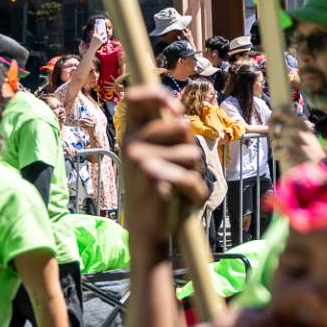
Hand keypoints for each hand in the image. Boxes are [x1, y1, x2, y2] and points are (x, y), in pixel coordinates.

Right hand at [116, 87, 206, 225]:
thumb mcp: (159, 158)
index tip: (177, 110)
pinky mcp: (153, 176)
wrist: (147, 230)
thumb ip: (168, 136)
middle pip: (181, 127)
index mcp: (131, 136)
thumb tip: (183, 121)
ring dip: (195, 172)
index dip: (159, 96)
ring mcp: (140, 160)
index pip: (136, 98)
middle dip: (191, 150)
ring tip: (180, 187)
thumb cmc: (159, 191)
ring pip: (192, 153)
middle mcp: (131, 144)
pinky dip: (195, 192)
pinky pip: (191, 178)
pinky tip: (184, 201)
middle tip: (181, 170)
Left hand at [268, 103, 320, 172]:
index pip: (281, 111)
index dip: (274, 116)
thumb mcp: (306, 136)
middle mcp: (297, 129)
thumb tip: (273, 122)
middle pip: (274, 126)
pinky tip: (288, 159)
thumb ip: (292, 127)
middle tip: (281, 141)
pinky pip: (275, 151)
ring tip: (288, 152)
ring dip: (278, 148)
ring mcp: (292, 140)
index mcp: (302, 123)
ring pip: (274, 141)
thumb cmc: (310, 153)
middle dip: (274, 135)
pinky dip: (279, 156)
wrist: (317, 170)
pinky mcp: (288, 152)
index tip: (274, 122)